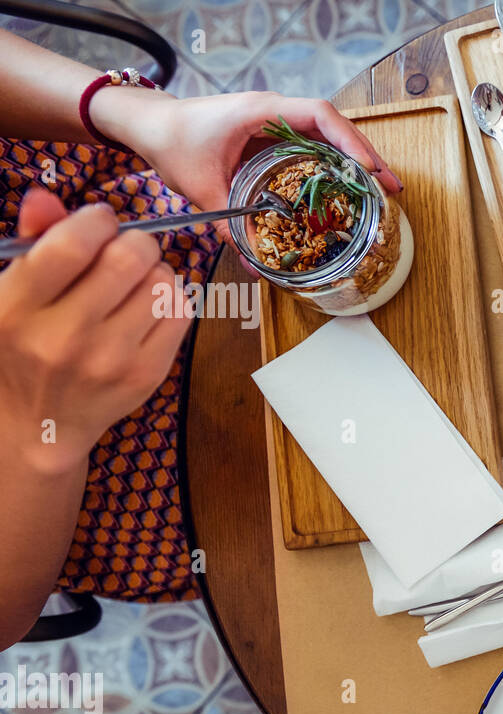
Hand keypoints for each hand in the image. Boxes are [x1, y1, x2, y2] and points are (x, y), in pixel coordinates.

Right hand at [0, 188, 186, 471]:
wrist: (38, 424)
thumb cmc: (22, 345)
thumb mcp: (9, 292)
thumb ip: (32, 242)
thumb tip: (46, 197)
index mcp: (17, 308)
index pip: (71, 246)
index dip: (95, 220)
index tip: (99, 220)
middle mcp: (64, 336)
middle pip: (127, 258)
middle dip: (134, 240)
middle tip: (124, 248)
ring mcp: (111, 359)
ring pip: (162, 281)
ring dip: (154, 269)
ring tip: (134, 281)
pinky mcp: (148, 374)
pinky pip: (182, 311)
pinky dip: (171, 297)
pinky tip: (147, 306)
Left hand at [97, 90, 402, 243]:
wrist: (148, 125)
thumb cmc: (171, 141)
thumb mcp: (200, 187)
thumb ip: (228, 227)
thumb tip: (255, 267)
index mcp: (261, 112)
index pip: (319, 115)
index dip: (350, 140)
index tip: (369, 169)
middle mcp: (276, 113)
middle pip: (335, 128)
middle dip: (366, 157)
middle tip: (391, 188)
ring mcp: (278, 124)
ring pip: (329, 138)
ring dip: (356, 162)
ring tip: (380, 191)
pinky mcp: (275, 139)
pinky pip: (314, 148)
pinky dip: (335, 167)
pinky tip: (347, 191)